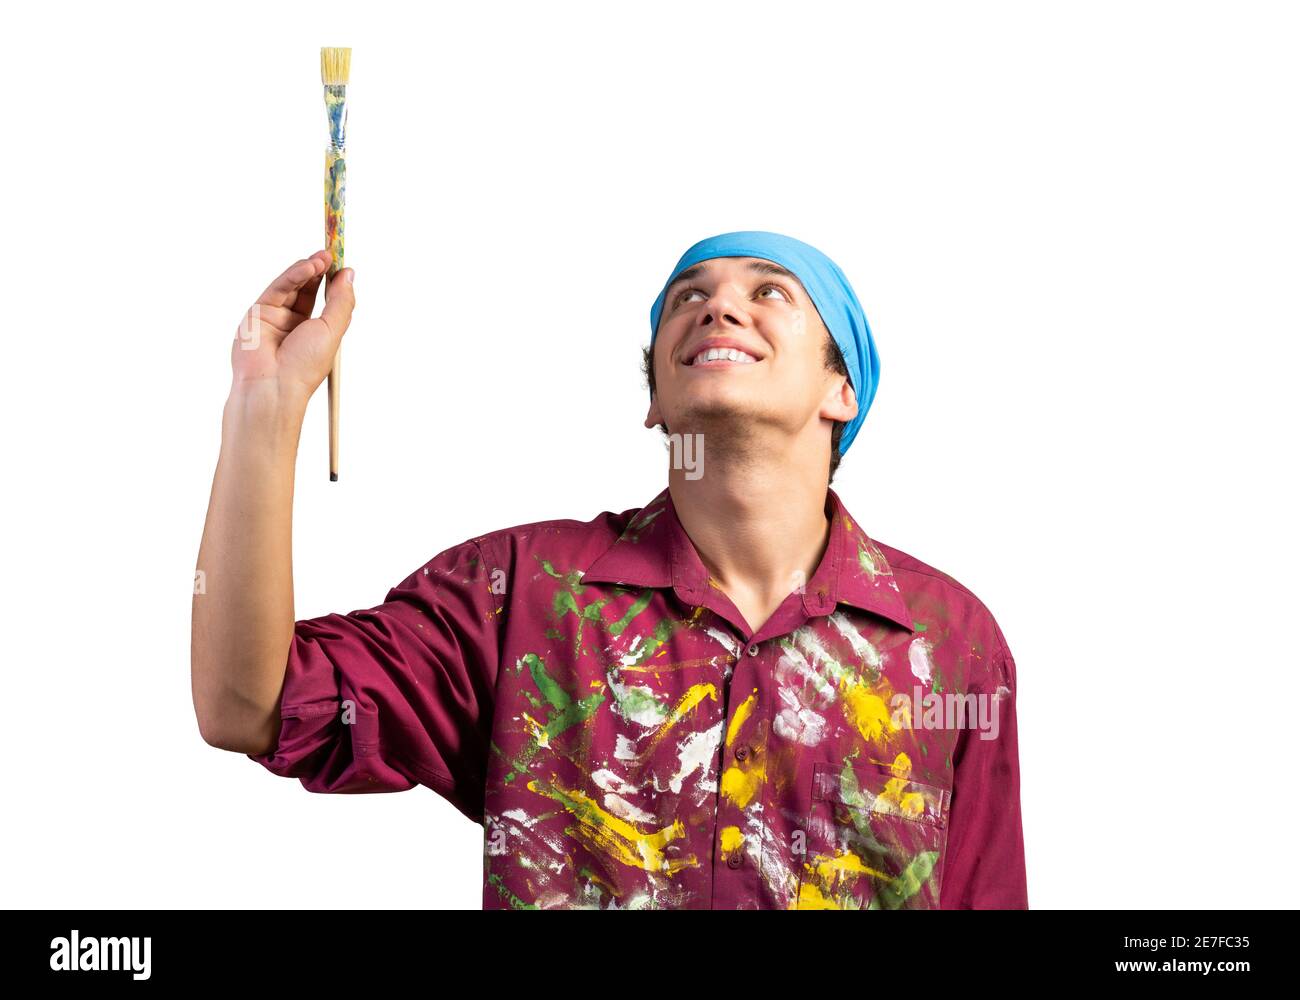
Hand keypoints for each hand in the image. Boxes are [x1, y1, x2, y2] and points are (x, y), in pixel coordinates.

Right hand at [231, 250, 355, 397]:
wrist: (273, 384)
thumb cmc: (304, 366)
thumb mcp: (332, 330)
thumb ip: (341, 301)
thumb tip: (348, 274)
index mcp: (315, 333)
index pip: (326, 301)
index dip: (334, 282)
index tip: (342, 263)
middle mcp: (295, 324)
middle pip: (309, 289)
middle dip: (321, 270)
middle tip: (332, 252)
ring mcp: (276, 317)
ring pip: (294, 286)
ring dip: (309, 269)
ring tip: (323, 257)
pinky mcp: (259, 311)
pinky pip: (279, 288)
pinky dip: (294, 275)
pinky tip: (308, 266)